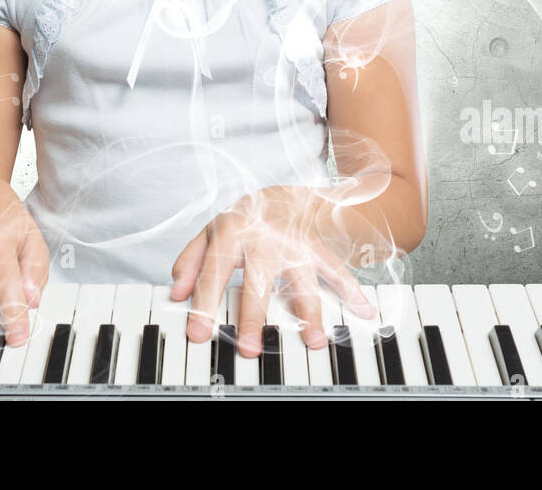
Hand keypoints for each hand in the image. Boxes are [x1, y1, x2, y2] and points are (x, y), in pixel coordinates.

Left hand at [170, 185, 375, 357]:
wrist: (283, 193)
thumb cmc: (243, 220)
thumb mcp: (211, 233)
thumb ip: (190, 260)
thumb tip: (176, 293)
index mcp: (231, 232)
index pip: (213, 272)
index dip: (203, 304)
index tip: (197, 334)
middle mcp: (263, 238)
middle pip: (258, 281)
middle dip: (253, 316)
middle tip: (249, 349)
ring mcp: (294, 243)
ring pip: (303, 280)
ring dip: (310, 311)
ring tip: (314, 341)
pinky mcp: (318, 249)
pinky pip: (337, 270)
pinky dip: (353, 291)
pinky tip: (365, 312)